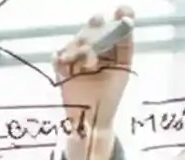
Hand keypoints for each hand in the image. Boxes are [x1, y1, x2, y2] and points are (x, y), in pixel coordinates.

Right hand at [55, 6, 135, 131]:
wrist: (91, 123)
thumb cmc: (109, 101)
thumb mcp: (122, 72)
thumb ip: (124, 47)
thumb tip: (126, 23)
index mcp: (114, 52)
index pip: (117, 30)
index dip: (120, 18)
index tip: (123, 10)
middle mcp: (96, 52)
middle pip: (94, 32)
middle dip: (95, 27)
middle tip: (97, 21)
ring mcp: (77, 61)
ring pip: (76, 43)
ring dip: (80, 46)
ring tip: (87, 60)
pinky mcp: (62, 71)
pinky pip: (58, 58)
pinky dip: (60, 56)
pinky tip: (66, 60)